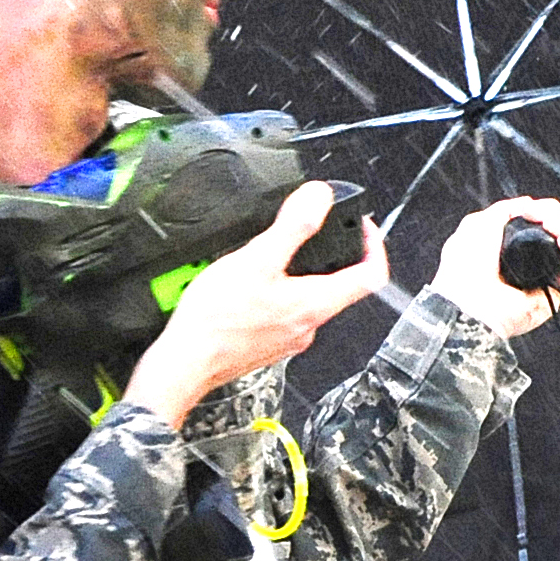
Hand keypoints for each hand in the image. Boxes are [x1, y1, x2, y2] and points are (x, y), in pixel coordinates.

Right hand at [122, 183, 391, 426]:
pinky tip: (250, 289)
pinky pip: (285, 315)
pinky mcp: (269, 346)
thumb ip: (293, 226)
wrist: (185, 362)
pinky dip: (278, 295)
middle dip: (330, 255)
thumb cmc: (216, 321)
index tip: (364, 228)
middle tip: (314, 233)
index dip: (374, 246)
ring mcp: (289, 340)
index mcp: (315, 304)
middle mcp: (309, 326)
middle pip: (340, 286)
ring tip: (273, 257)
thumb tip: (319, 198)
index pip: (371, 275)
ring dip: (299, 275)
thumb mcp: (256, 259)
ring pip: (309, 300)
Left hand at [430, 197, 559, 340]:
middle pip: (553, 231)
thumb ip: (504, 209)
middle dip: (555, 217)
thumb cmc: (465, 269)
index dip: (539, 210)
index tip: (532, 209)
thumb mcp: (477, 224)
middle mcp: (522, 261)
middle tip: (546, 219)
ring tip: (557, 230)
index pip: (532, 222)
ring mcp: (538, 277)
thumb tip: (528, 203)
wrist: (471, 303)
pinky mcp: (552, 294)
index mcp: (502, 246)